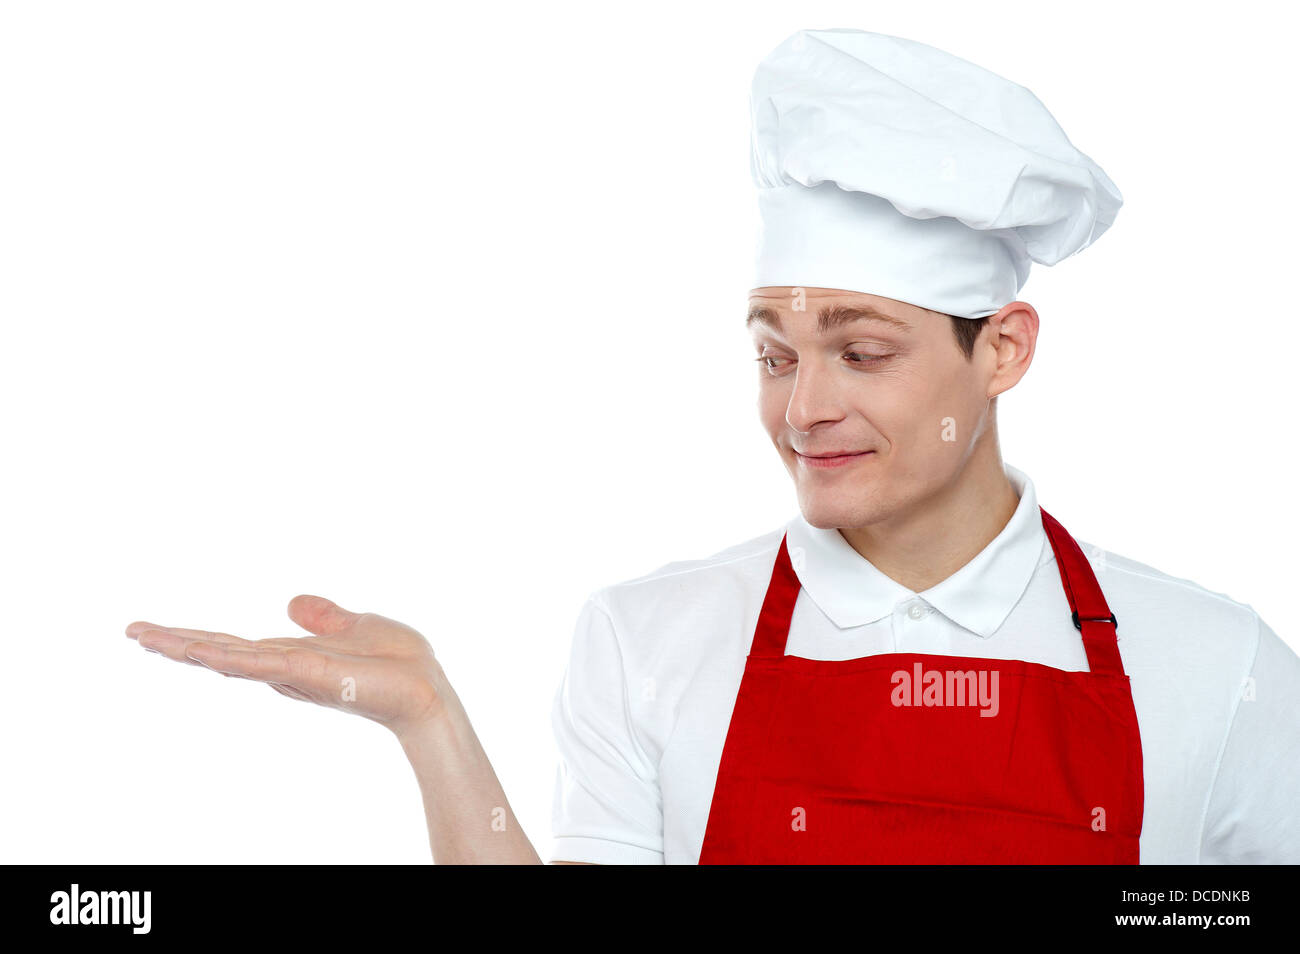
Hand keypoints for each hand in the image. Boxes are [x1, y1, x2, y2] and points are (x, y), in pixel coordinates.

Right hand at [126, 595, 447, 738]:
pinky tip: (195, 649)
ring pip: (227, 658)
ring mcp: (290, 674)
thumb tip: (293, 601)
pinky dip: (226, 656)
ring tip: (144, 636)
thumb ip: (324, 616)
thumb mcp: (356, 624)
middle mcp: (283, 669)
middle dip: (175, 642)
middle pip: (218, 651)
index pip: (232, 644)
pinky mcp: (305, 674)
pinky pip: (258, 663)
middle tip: (131, 631)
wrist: (426, 689)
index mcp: (291, 655)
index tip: (155, 630)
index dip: (195, 637)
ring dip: (186, 647)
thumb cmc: (399, 663)